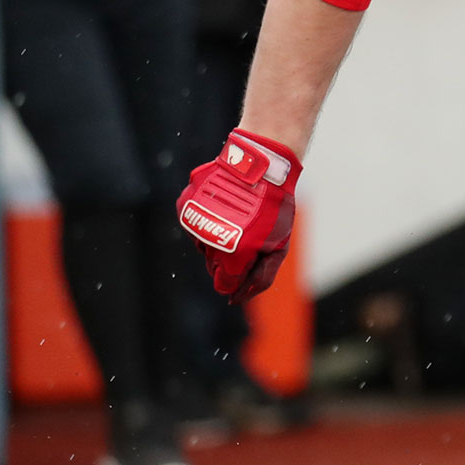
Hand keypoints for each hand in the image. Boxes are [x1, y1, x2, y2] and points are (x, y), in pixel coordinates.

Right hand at [177, 129, 300, 303]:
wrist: (257, 166)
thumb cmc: (272, 208)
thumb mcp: (278, 246)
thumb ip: (260, 276)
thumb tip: (238, 298)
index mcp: (236, 252)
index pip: (225, 284)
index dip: (236, 280)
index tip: (245, 268)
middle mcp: (211, 239)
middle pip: (213, 267)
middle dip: (229, 260)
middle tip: (246, 239)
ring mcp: (196, 221)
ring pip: (203, 248)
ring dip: (217, 242)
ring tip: (236, 221)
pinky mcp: (186, 207)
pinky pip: (194, 227)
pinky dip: (206, 223)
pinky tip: (223, 210)